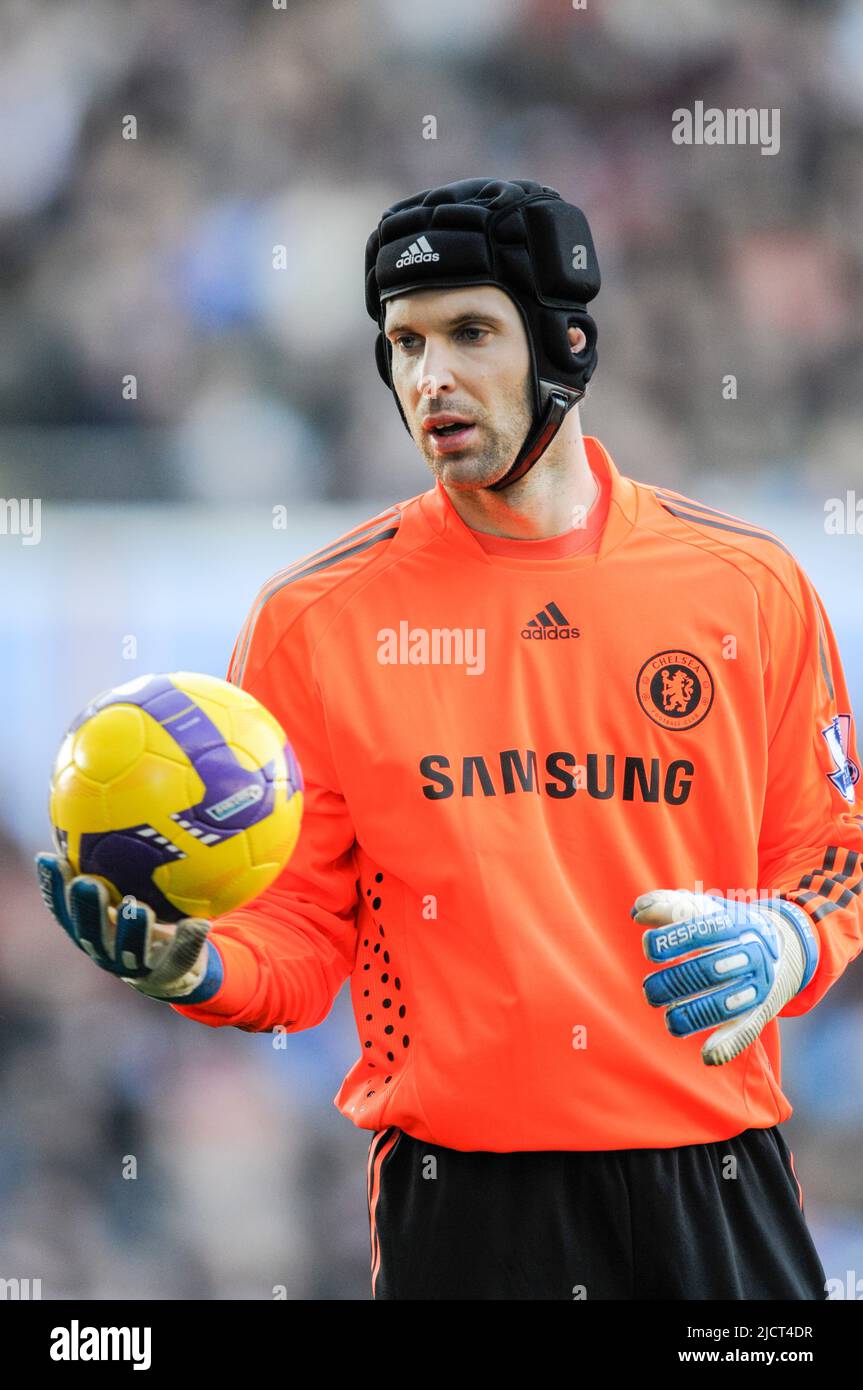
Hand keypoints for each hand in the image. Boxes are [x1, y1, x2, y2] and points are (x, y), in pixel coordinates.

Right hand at [35, 852, 211, 998]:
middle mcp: (107, 949)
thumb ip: (116, 857)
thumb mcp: (129, 889)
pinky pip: (180, 957)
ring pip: (129, 951)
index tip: (48, 857)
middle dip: (85, 908)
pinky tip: (200, 923)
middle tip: (87, 882)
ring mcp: (137, 967)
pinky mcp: (169, 974)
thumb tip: (103, 804)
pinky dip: (188, 941)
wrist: (180, 967)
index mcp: (91, 929)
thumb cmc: (148, 915)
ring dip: (132, 930)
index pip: (62, 908)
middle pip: (88, 932)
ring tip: (138, 908)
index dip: (51, 886)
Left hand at [631, 890, 819, 1066]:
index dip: (672, 939)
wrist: (789, 945)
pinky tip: (707, 1056)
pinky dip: (727, 1045)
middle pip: (707, 970)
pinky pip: (746, 1030)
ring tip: (670, 1019)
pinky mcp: (761, 1010)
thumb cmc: (731, 926)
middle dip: (673, 983)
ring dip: (692, 1015)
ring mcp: (757, 983)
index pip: (701, 929)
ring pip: (724, 1003)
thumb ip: (671, 906)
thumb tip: (638, 912)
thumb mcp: (708, 908)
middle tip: (650, 990)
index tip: (649, 947)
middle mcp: (749, 953)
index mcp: (734, 923)